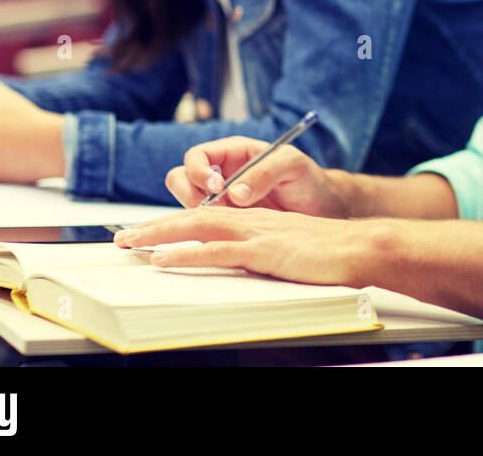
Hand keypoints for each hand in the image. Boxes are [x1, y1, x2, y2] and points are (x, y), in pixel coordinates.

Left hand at [113, 206, 381, 286]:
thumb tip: (240, 265)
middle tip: (123, 236)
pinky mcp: (264, 250)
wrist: (359, 247)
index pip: (208, 216)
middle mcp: (252, 219)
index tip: (149, 235)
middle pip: (194, 216)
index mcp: (257, 219)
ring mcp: (257, 233)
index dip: (176, 223)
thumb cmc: (331, 252)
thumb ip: (262, 252)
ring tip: (129, 242)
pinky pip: (217, 249)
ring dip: (159, 234)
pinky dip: (186, 253)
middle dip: (155, 226)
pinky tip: (164, 259)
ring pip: (197, 227)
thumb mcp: (287, 249)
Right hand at [165, 135, 349, 217]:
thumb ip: (265, 173)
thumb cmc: (307, 179)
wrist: (319, 207)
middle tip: (214, 208)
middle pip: (181, 178)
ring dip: (196, 214)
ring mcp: (220, 200)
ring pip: (186, 203)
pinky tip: (224, 237)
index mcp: (233, 152)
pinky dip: (205, 231)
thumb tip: (236, 193)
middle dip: (189, 194)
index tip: (217, 187)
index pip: (197, 156)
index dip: (198, 171)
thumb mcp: (292, 165)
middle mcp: (220, 174)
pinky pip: (202, 226)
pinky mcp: (225, 222)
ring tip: (224, 222)